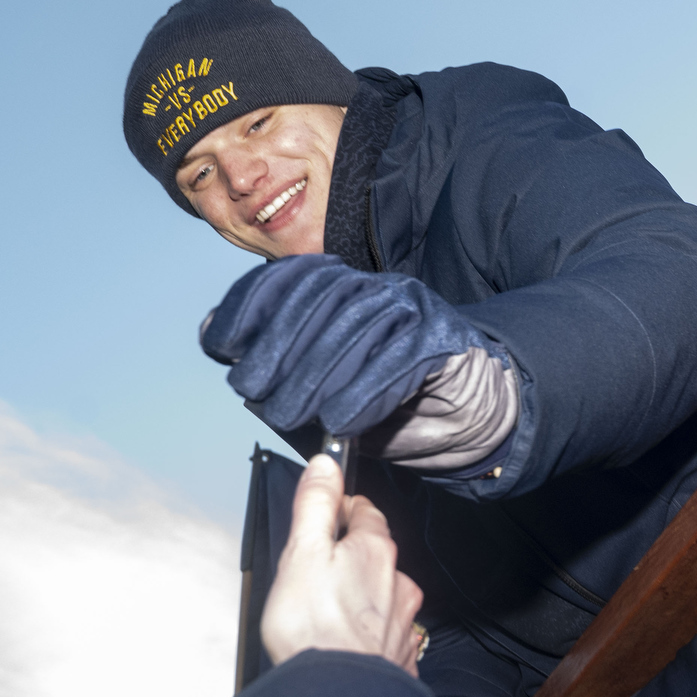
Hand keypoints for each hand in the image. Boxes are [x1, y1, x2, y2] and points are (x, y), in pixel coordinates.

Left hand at [201, 255, 495, 437]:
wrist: (473, 416)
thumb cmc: (395, 405)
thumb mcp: (328, 386)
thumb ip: (283, 362)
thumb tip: (222, 345)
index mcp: (349, 289)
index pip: (292, 278)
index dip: (252, 305)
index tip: (223, 345)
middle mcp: (379, 289)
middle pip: (319, 302)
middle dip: (278, 349)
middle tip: (257, 394)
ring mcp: (414, 310)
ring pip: (355, 327)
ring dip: (315, 376)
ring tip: (292, 414)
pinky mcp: (444, 340)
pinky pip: (398, 359)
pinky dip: (364, 392)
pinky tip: (342, 419)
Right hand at [261, 454, 425, 675]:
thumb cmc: (315, 627)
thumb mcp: (303, 552)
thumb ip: (316, 505)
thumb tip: (326, 464)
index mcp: (374, 551)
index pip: (366, 513)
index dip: (346, 508)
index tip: (332, 510)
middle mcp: (398, 582)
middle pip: (378, 556)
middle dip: (355, 556)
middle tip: (323, 566)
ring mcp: (404, 622)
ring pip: (387, 596)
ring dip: (367, 597)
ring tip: (335, 612)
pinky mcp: (402, 657)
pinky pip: (391, 636)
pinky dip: (374, 635)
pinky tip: (354, 645)